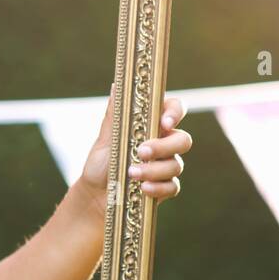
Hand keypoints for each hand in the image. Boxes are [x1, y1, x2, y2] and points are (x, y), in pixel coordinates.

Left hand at [78, 83, 191, 211]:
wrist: (95, 193)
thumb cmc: (102, 163)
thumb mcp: (106, 139)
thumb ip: (115, 115)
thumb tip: (116, 86)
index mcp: (152, 125)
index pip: (174, 109)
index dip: (175, 113)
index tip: (164, 123)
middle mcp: (164, 143)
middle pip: (183, 140)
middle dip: (164, 146)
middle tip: (142, 152)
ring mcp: (167, 165)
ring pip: (176, 165)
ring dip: (154, 169)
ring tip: (131, 173)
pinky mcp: (166, 187)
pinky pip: (173, 186)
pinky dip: (158, 188)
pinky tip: (143, 188)